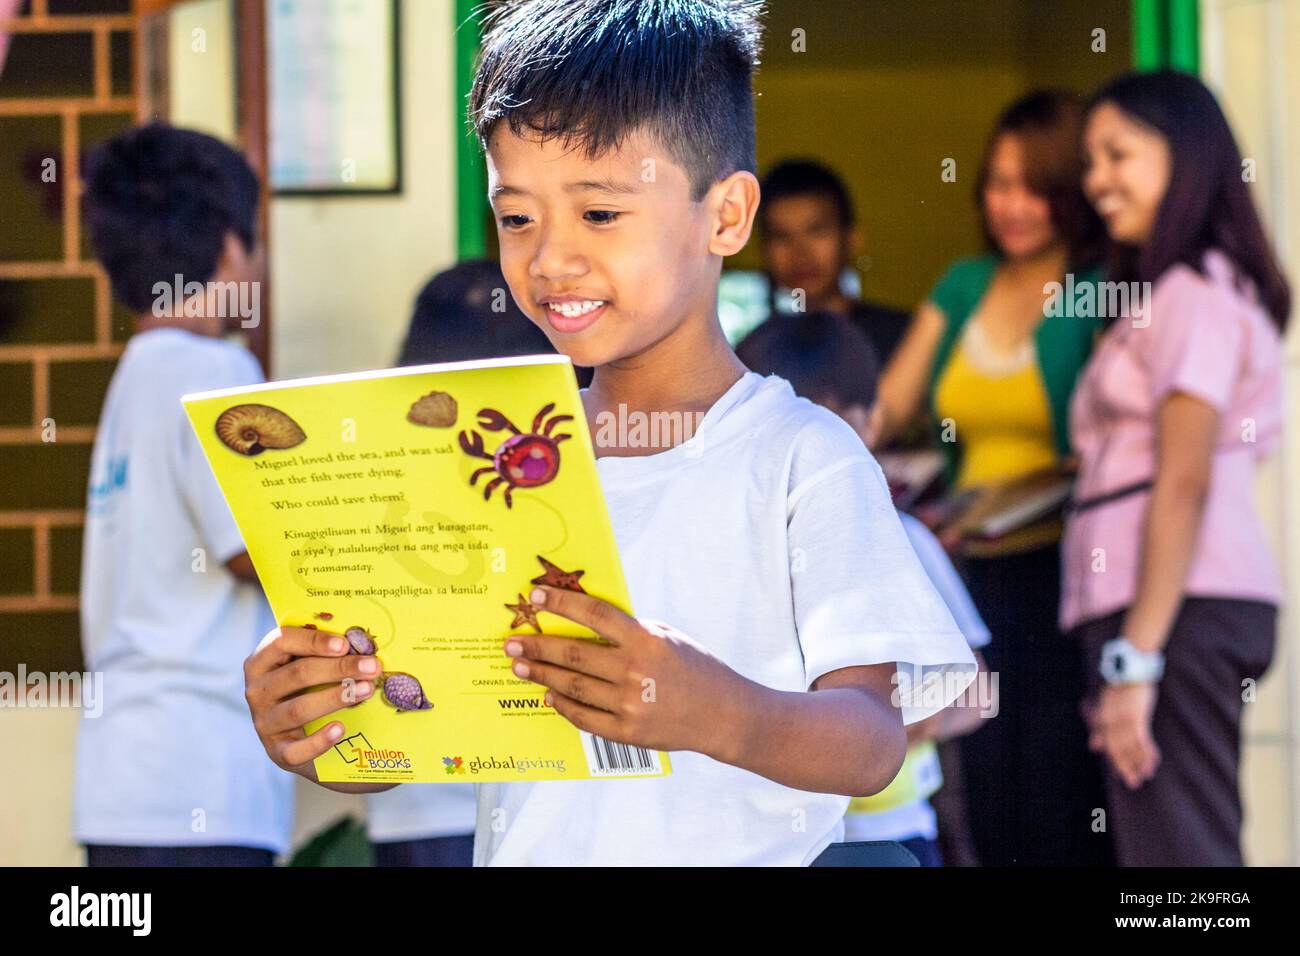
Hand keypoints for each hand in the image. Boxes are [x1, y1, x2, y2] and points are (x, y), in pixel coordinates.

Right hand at [243, 625, 380, 779]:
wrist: (307, 739)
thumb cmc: (313, 689)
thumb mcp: (313, 667)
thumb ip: (328, 654)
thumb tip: (363, 645)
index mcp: (262, 661)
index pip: (281, 641)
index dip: (314, 641)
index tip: (345, 644)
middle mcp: (257, 691)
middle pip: (297, 674)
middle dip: (339, 668)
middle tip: (372, 667)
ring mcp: (264, 723)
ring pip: (299, 709)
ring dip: (336, 698)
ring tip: (367, 690)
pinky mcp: (278, 752)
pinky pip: (297, 749)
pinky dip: (320, 740)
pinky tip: (340, 729)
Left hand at [504, 585, 748, 756]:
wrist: (722, 714)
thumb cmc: (694, 667)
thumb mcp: (667, 636)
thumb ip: (630, 629)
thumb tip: (584, 619)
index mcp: (646, 639)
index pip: (594, 614)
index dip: (562, 603)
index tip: (536, 596)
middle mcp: (635, 670)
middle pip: (574, 653)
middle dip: (538, 645)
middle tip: (512, 641)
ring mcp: (630, 704)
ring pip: (573, 685)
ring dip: (541, 674)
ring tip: (519, 666)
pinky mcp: (627, 731)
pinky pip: (584, 717)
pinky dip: (563, 705)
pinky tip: (548, 694)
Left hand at [1089, 681, 1160, 789]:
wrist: (1130, 668)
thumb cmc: (1119, 688)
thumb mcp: (1105, 706)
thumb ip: (1099, 727)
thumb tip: (1093, 748)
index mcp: (1103, 718)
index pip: (1109, 745)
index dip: (1115, 760)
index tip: (1121, 775)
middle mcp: (1111, 721)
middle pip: (1118, 748)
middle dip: (1125, 766)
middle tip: (1133, 783)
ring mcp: (1123, 718)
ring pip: (1130, 746)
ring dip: (1139, 762)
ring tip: (1145, 776)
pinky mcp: (1136, 715)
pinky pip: (1141, 738)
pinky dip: (1147, 750)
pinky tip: (1153, 761)